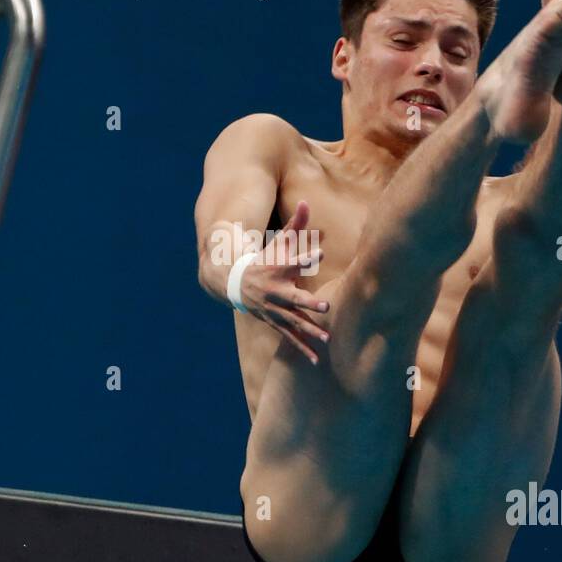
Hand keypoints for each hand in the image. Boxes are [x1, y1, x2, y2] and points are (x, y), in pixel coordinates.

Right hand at [235, 200, 329, 364]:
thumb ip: (296, 225)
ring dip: (309, 331)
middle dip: (308, 303)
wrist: (235, 282)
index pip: (293, 261)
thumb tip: (307, 200)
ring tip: (326, 338)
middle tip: (325, 306)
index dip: (306, 257)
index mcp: (277, 269)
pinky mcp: (276, 322)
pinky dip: (303, 349)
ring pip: (293, 322)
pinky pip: (290, 338)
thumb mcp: (278, 242)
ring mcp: (274, 309)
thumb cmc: (265, 259)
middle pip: (294, 298)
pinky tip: (317, 360)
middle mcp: (276, 291)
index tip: (320, 253)